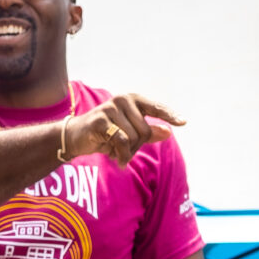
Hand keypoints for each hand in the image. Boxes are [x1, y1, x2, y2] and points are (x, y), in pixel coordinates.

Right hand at [69, 93, 183, 166]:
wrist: (75, 137)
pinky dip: (120, 154)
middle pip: (144, 130)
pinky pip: (120, 141)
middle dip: (136, 147)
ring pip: (133, 138)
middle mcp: (123, 100)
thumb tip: (168, 132)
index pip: (156, 108)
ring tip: (116, 152)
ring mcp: (110, 108)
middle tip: (125, 152)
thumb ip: (149, 133)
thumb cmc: (104, 134)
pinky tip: (116, 159)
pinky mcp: (100, 120)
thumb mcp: (129, 134)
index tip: (183, 122)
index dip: (170, 115)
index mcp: (133, 100)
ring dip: (126, 152)